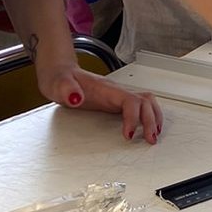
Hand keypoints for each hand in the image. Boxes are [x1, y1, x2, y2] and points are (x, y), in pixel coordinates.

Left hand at [35, 63, 163, 142]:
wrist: (60, 73)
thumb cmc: (60, 80)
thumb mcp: (58, 85)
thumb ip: (67, 90)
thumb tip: (76, 98)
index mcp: (106, 88)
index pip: (130, 100)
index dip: (133, 118)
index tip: (129, 135)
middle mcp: (116, 91)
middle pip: (145, 102)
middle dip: (150, 120)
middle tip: (150, 139)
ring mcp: (118, 95)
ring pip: (147, 102)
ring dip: (154, 117)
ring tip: (154, 134)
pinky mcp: (117, 101)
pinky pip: (140, 106)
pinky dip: (148, 116)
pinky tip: (146, 127)